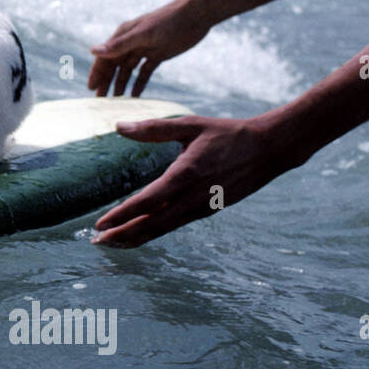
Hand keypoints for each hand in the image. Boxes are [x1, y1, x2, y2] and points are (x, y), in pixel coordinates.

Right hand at [88, 0, 210, 96]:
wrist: (196, 15)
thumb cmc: (168, 21)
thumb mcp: (143, 34)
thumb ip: (119, 45)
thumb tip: (92, 51)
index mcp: (123, 36)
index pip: (105, 57)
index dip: (97, 73)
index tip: (91, 89)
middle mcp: (131, 43)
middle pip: (115, 65)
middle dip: (106, 81)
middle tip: (101, 100)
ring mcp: (144, 49)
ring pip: (128, 70)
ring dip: (121, 83)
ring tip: (116, 100)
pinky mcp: (158, 54)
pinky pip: (145, 72)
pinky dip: (140, 82)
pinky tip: (136, 95)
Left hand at [92, 115, 293, 246]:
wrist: (270, 148)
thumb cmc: (228, 133)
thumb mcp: (190, 125)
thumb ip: (153, 128)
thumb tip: (118, 126)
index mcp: (185, 174)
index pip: (146, 201)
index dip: (121, 215)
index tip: (100, 225)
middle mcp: (193, 196)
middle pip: (152, 223)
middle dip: (123, 235)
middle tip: (97, 242)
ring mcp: (202, 207)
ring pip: (164, 228)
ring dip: (138, 237)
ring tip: (114, 244)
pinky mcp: (209, 210)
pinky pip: (177, 224)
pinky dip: (156, 231)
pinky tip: (142, 233)